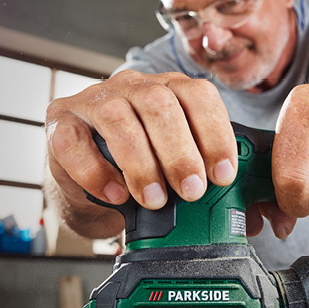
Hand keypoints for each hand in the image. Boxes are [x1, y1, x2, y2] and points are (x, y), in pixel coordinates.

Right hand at [45, 71, 237, 235]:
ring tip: (154, 200)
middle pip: (158, 103)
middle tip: (191, 191)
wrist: (86, 179)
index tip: (223, 175)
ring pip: (117, 117)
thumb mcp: (174, 166)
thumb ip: (206, 180)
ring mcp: (91, 101)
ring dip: (141, 162)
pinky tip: (115, 195)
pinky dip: (96, 172)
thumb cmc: (139, 169)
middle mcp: (131, 86)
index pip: (198, 95)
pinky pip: (74, 143)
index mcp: (168, 89)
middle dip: (180, 151)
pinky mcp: (58, 124)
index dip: (215, 133)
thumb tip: (250, 221)